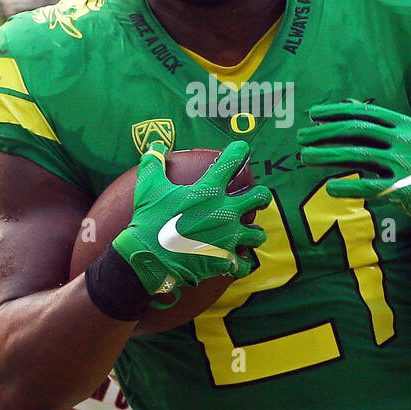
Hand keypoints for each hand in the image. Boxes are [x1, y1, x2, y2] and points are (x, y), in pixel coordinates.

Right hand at [112, 140, 271, 294]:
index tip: (242, 149)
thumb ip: (153, 163)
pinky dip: (241, 264)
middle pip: (260, 197)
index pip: (232, 161)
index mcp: (208, 191)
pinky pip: (244, 264)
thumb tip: (155, 145)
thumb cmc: (149, 221)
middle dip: (262, 196)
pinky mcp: (225, 259)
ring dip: (253, 234)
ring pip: (258, 234)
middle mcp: (224, 211)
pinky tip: (236, 262)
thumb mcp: (148, 188)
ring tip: (247, 234)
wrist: (149, 259)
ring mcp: (228, 237)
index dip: (240, 151)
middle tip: (257, 198)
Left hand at [297, 101, 410, 234]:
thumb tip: (348, 103)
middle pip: (356, 131)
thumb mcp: (406, 134)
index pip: (363, 112)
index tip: (312, 115)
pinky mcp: (402, 188)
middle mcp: (403, 139)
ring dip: (328, 156)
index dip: (335, 112)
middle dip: (325, 133)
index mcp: (402, 123)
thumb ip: (377, 122)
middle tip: (302, 137)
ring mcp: (403, 163)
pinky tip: (330, 187)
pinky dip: (349, 187)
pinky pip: (370, 187)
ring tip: (306, 157)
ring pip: (358, 156)